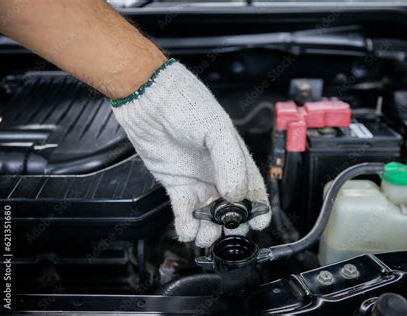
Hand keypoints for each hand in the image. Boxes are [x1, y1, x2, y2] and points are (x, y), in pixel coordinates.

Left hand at [111, 59, 270, 246]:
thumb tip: (235, 195)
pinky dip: (186, 224)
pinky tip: (187, 230)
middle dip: (230, 224)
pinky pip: (184, 210)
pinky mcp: (175, 183)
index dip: (258, 208)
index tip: (257, 224)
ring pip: (207, 213)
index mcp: (234, 156)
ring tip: (204, 236)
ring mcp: (196, 178)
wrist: (148, 98)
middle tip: (226, 232)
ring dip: (208, 229)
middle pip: (230, 206)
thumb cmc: (185, 104)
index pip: (253, 187)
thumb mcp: (217, 129)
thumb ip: (231, 162)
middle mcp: (218, 170)